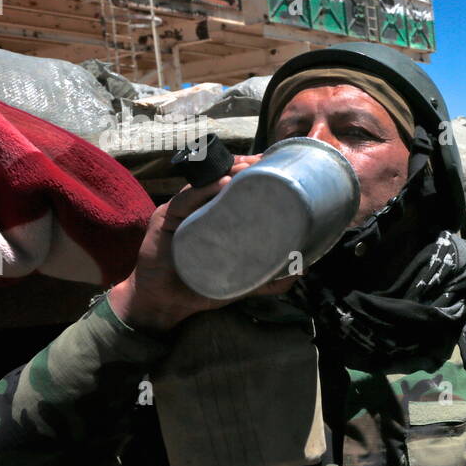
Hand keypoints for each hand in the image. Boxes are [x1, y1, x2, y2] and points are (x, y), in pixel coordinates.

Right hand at [108, 155, 297, 332]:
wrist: (167, 304)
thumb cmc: (202, 287)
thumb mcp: (242, 283)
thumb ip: (269, 278)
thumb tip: (300, 270)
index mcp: (216, 215)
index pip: (234, 185)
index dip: (252, 172)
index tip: (275, 164)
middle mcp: (199, 207)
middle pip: (220, 176)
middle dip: (242, 165)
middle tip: (264, 162)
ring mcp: (182, 210)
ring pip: (204, 183)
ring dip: (226, 171)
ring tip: (248, 169)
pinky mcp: (165, 218)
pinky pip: (184, 199)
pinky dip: (203, 190)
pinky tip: (223, 184)